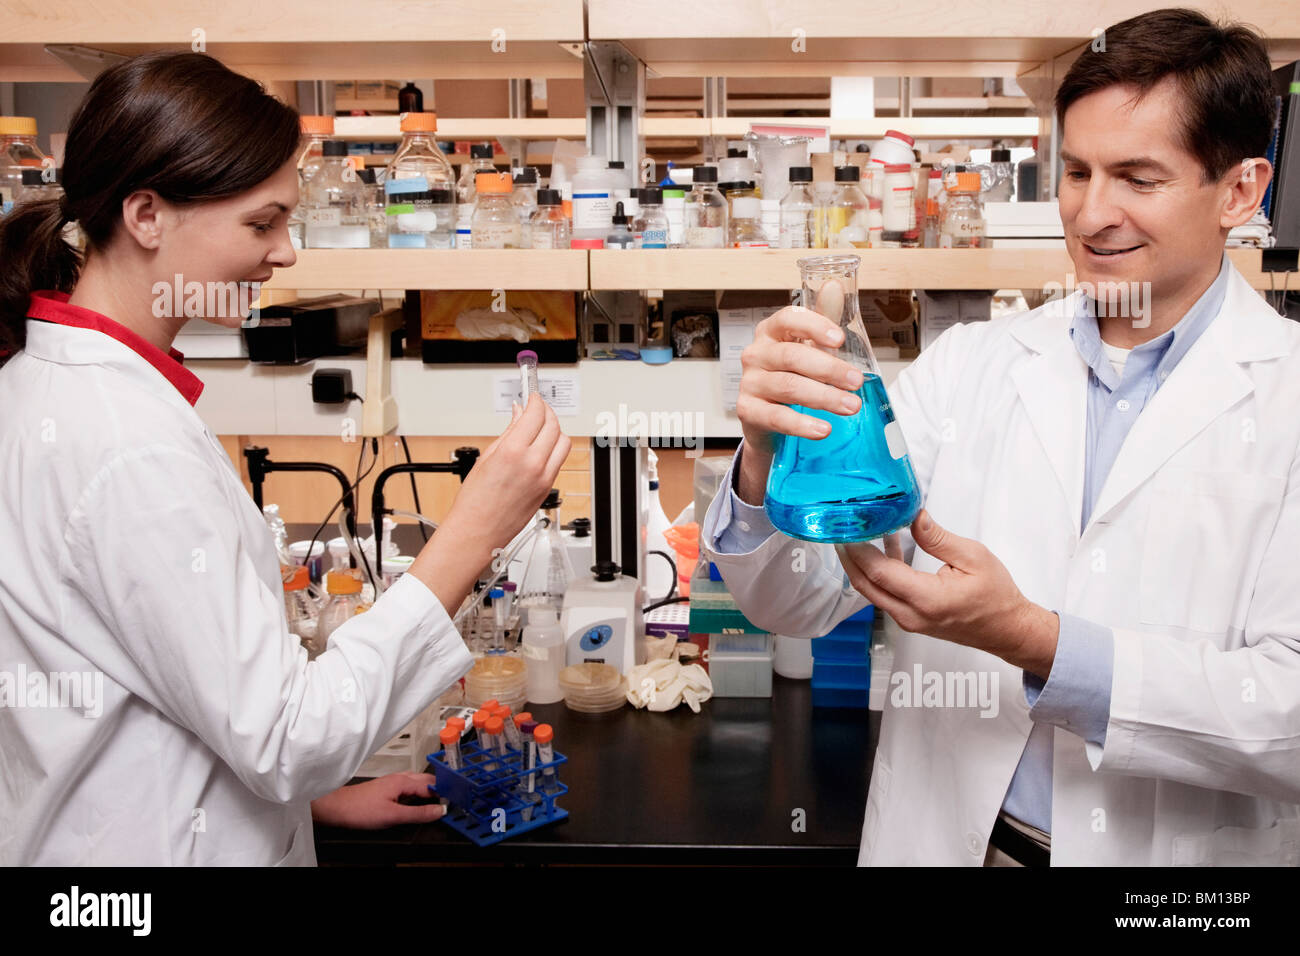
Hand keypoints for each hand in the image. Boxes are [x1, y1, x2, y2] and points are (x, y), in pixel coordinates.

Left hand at [309, 772, 444, 828]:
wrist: (337, 808)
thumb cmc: (359, 809)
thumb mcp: (393, 815)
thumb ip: (418, 813)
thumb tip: (439, 811)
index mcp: (404, 781)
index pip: (432, 786)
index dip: (445, 794)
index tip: (456, 802)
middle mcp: (400, 778)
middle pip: (427, 781)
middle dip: (440, 789)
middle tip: (450, 802)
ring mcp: (393, 782)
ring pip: (418, 783)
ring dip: (429, 791)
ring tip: (438, 803)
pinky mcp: (387, 789)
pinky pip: (409, 787)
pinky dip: (418, 794)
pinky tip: (417, 803)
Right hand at [440, 393, 570, 558]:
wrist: (478, 530)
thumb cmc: (475, 501)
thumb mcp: (487, 457)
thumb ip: (508, 432)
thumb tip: (518, 413)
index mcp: (513, 452)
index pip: (536, 414)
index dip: (535, 401)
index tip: (532, 397)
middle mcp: (533, 463)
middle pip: (554, 425)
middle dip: (547, 412)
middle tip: (537, 408)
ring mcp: (544, 477)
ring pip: (564, 442)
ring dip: (555, 429)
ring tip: (540, 427)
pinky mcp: (549, 488)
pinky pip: (560, 460)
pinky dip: (554, 448)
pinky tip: (541, 447)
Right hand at [734, 291, 864, 501]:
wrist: (766, 416)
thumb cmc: (791, 374)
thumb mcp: (807, 346)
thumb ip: (822, 318)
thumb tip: (835, 286)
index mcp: (770, 332)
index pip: (788, 319)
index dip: (814, 326)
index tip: (840, 339)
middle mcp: (756, 354)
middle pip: (792, 356)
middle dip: (829, 368)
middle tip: (857, 381)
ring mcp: (749, 383)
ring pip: (788, 387)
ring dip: (823, 397)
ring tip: (850, 406)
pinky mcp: (748, 411)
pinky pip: (777, 417)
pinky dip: (802, 424)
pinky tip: (823, 429)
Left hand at [835, 509, 1059, 678]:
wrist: (1006, 630)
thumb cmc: (996, 595)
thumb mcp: (973, 557)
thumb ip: (939, 538)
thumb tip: (914, 516)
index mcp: (928, 599)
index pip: (881, 574)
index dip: (860, 551)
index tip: (848, 529)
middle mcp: (912, 615)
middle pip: (866, 585)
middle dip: (849, 557)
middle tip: (841, 528)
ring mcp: (908, 620)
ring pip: (872, 591)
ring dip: (861, 564)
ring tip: (857, 533)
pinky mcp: (909, 618)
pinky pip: (884, 595)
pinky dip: (877, 572)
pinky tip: (885, 546)